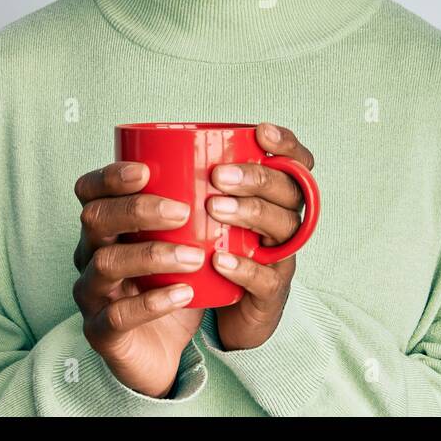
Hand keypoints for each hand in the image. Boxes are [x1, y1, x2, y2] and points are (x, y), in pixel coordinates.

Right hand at [72, 161, 205, 397]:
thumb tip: (241, 170)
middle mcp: (89, 254)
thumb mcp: (181, 245)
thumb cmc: (172, 284)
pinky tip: (184, 294)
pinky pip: (118, 315)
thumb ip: (195, 213)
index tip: (146, 169)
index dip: (110, 176)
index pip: (89, 191)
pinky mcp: (100, 331)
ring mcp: (91, 293)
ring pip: (107, 263)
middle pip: (95, 219)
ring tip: (194, 257)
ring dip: (153, 254)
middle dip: (138, 209)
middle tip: (183, 212)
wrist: (160, 352)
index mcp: (104, 227)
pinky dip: (152, 302)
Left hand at [207, 123, 313, 350]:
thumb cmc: (214, 248)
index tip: (260, 132)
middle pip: (289, 190)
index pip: (296, 162)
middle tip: (218, 176)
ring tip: (215, 208)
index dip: (287, 144)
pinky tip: (221, 260)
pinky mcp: (271, 291)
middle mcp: (286, 220)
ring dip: (249, 213)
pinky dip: (243, 267)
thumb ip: (193, 184)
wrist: (226, 309)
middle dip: (256, 178)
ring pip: (282, 227)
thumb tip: (144, 153)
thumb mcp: (209, 211)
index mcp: (275, 196)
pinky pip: (266, 277)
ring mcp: (282, 255)